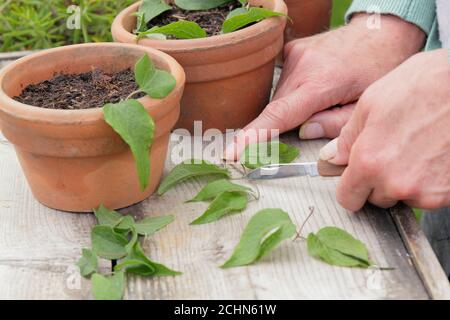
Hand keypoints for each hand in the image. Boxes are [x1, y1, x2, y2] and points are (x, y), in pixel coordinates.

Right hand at [224, 14, 424, 159]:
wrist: (381, 30)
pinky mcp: (291, 50)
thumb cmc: (380, 68)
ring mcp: (294, 55)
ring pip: (279, 97)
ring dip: (293, 107)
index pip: (278, 115)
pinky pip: (282, 82)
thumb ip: (335, 125)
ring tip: (325, 97)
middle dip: (290, 124)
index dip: (253, 136)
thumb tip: (303, 132)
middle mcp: (302, 66)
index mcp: (322, 83)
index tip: (231, 152)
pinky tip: (314, 86)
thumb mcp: (366, 105)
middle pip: (278, 110)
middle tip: (321, 117)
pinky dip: (293, 93)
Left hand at [320, 49, 449, 210]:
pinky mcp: (446, 194)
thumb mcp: (373, 102)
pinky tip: (432, 154)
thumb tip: (332, 156)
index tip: (354, 179)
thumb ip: (347, 137)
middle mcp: (395, 183)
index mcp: (369, 162)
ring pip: (403, 197)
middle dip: (377, 182)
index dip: (349, 188)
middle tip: (391, 152)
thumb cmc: (426, 85)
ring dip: (404, 181)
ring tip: (416, 149)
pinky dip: (428, 181)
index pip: (347, 198)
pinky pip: (427, 195)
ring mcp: (425, 192)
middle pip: (375, 199)